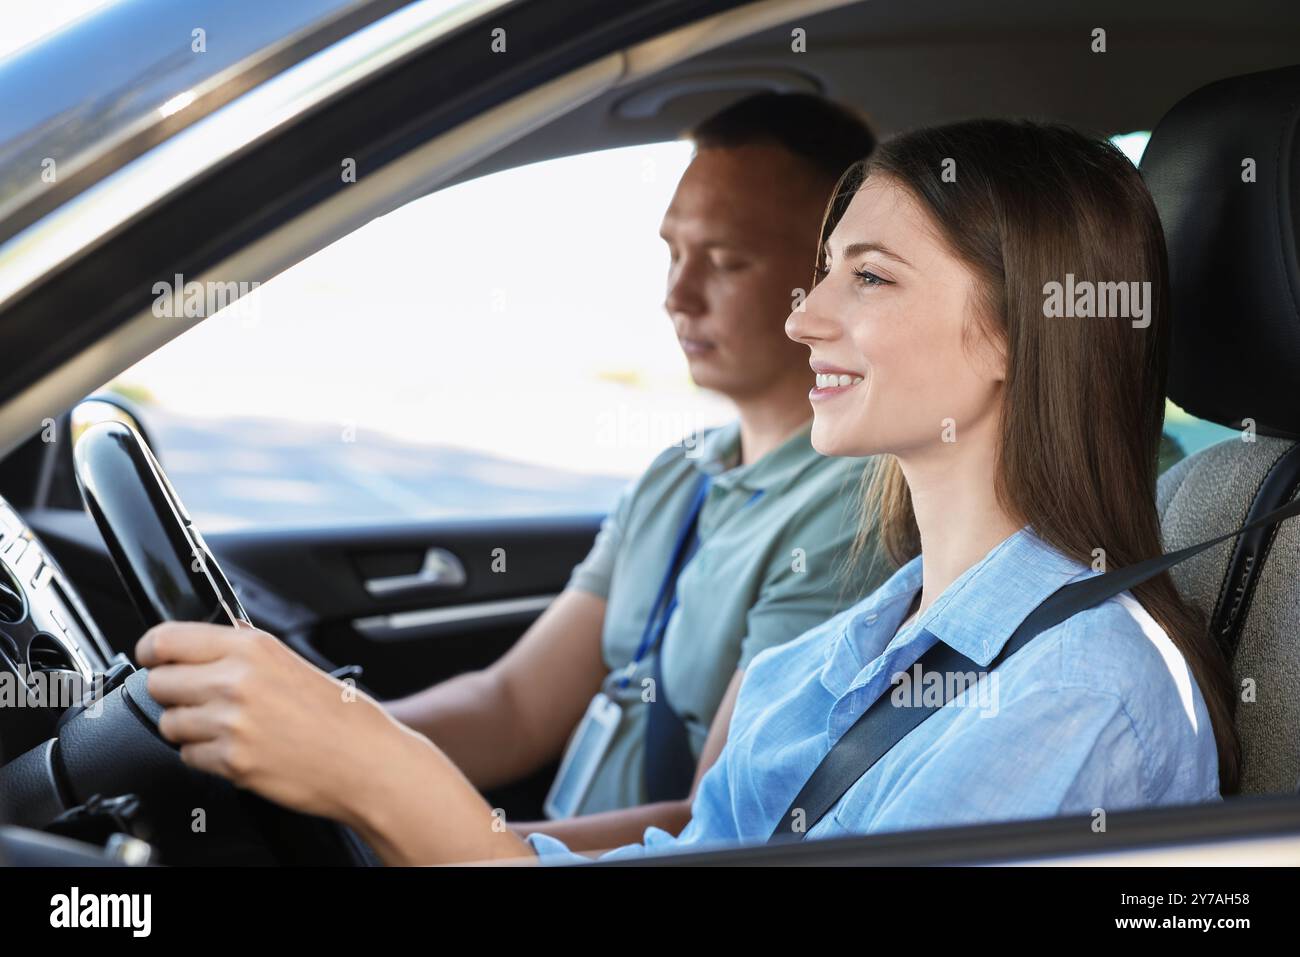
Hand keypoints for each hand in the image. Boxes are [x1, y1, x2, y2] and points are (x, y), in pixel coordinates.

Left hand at [135, 621, 412, 826]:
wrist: (365, 760)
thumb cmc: (339, 715)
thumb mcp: (289, 662)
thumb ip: (241, 653)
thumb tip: (196, 649)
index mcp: (250, 647)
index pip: (166, 639)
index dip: (152, 651)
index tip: (154, 659)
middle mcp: (235, 680)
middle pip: (158, 683)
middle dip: (173, 694)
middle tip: (200, 700)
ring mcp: (230, 723)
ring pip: (169, 724)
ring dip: (190, 729)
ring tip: (228, 729)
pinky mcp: (230, 761)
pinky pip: (188, 757)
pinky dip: (206, 758)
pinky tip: (238, 750)